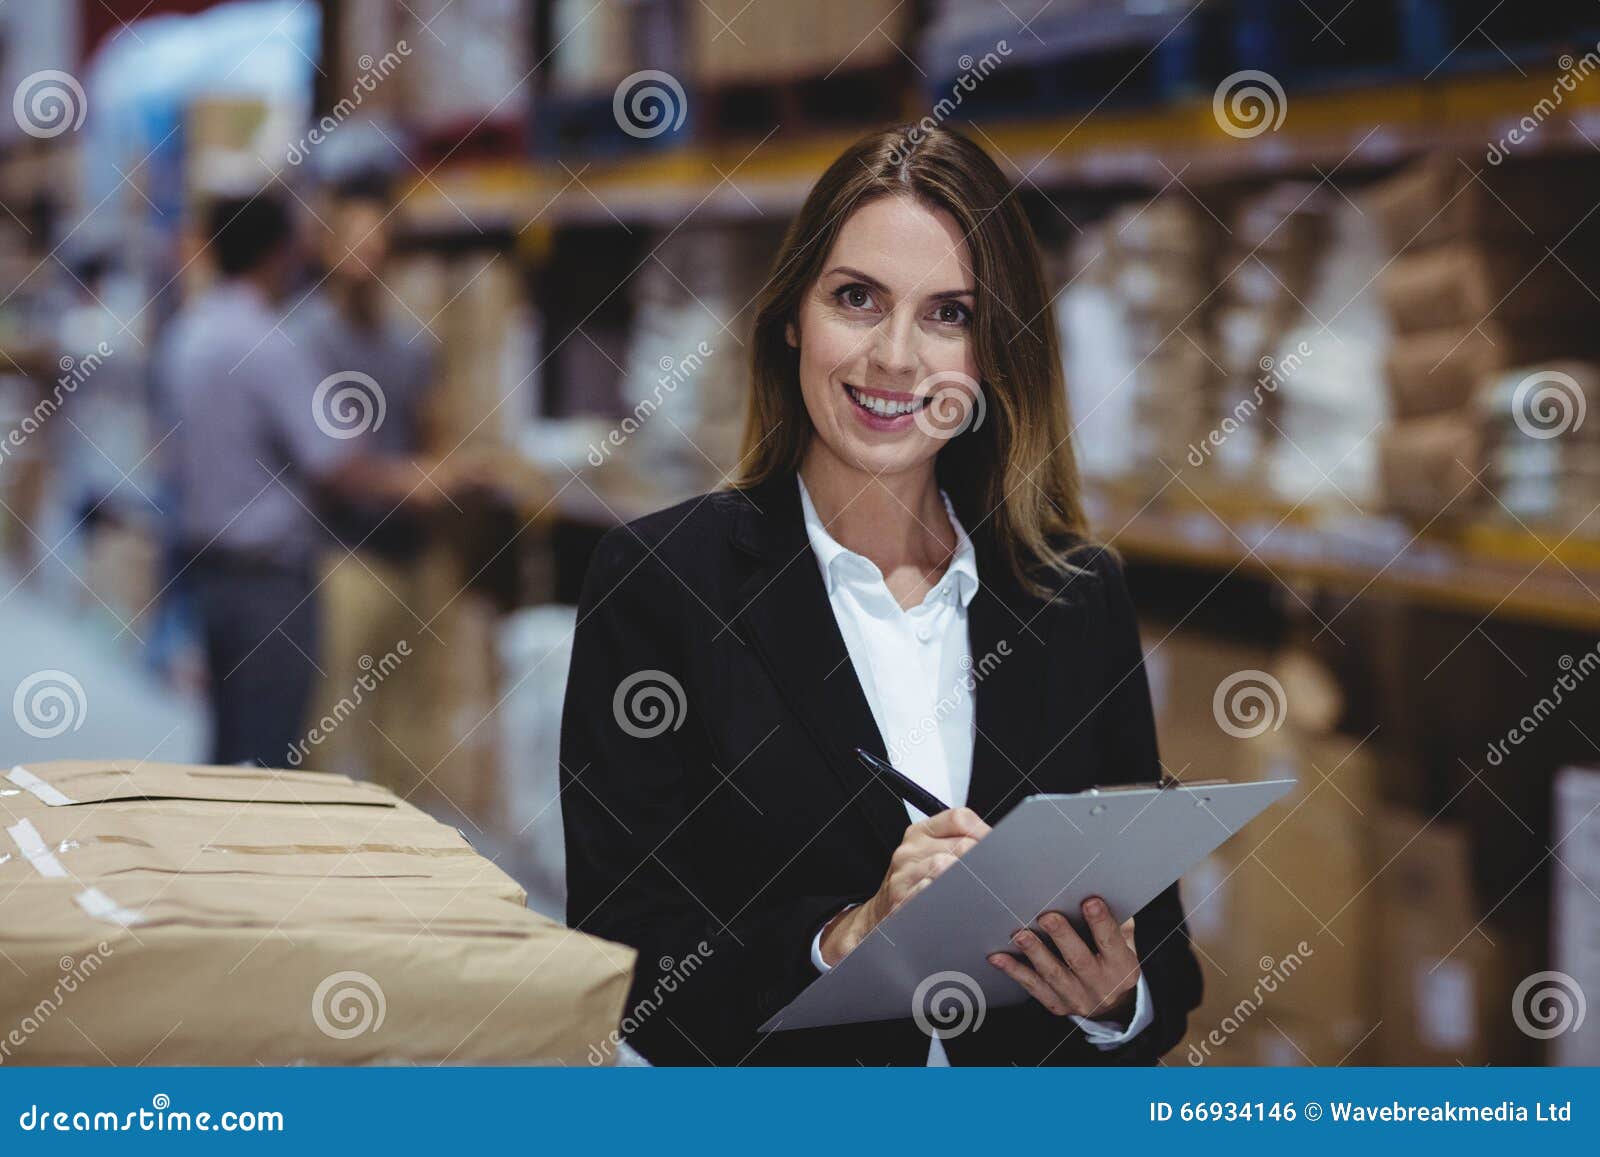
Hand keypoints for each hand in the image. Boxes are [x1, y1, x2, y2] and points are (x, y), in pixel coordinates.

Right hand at [819, 807, 989, 965]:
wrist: (878, 915)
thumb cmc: (911, 884)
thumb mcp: (927, 854)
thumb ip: (957, 843)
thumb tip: (997, 845)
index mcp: (920, 833)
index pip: (959, 818)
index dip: (984, 832)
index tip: (997, 847)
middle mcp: (910, 850)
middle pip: (960, 844)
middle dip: (983, 860)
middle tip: (995, 875)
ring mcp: (904, 874)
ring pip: (945, 865)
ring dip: (968, 879)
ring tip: (979, 889)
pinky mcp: (901, 899)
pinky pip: (930, 892)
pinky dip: (949, 898)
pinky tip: (958, 904)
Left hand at [986, 896, 1139, 1021]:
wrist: (1112, 1006)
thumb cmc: (1114, 962)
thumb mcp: (1126, 945)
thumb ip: (1117, 923)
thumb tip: (1102, 890)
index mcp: (1122, 967)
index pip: (1111, 942)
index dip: (1101, 922)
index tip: (1090, 901)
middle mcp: (1101, 985)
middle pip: (1079, 960)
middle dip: (1062, 936)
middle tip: (1047, 916)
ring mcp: (1077, 997)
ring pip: (1053, 974)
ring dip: (1035, 953)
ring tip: (1020, 935)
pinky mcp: (1057, 1004)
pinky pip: (1033, 987)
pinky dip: (1014, 971)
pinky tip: (999, 958)